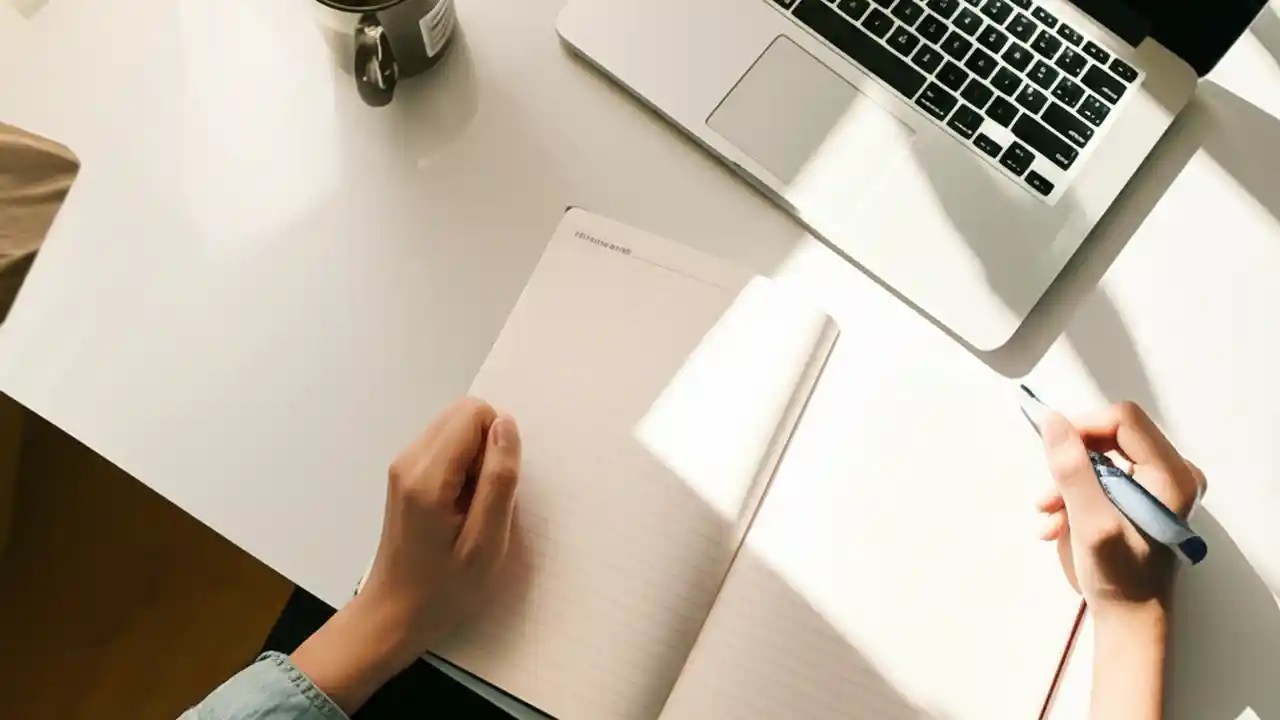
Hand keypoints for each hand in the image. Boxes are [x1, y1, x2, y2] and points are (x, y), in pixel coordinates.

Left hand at [364, 397, 521, 656]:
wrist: (395, 613)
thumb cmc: (445, 588)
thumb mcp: (486, 543)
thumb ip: (499, 480)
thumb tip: (506, 425)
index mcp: (427, 476)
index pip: (473, 413)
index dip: (498, 444)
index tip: (494, 488)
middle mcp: (408, 460)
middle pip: (462, 415)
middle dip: (486, 449)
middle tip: (483, 501)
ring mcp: (402, 465)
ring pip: (454, 429)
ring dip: (475, 461)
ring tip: (470, 508)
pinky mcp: (404, 474)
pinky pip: (444, 447)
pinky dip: (461, 470)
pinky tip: (458, 509)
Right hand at [1036, 402, 1204, 619]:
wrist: (1130, 618)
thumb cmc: (1118, 575)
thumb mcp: (1090, 521)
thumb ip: (1072, 469)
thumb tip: (1052, 420)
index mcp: (1172, 474)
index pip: (1124, 419)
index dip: (1083, 429)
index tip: (1054, 454)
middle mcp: (1173, 472)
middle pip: (1111, 435)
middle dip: (1073, 461)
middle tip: (1049, 495)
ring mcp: (1160, 485)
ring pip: (1102, 456)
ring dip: (1068, 481)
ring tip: (1048, 514)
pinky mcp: (1144, 497)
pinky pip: (1104, 476)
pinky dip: (1077, 494)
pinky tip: (1058, 522)